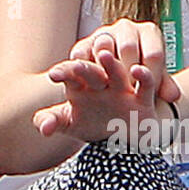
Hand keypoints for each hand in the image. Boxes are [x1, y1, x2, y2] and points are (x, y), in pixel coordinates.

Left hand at [33, 19, 180, 143]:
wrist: (120, 134)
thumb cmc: (90, 122)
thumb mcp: (69, 123)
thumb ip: (52, 121)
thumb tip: (43, 129)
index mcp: (79, 84)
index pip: (70, 74)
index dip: (64, 72)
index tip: (54, 75)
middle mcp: (100, 82)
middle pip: (92, 71)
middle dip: (85, 68)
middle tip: (77, 66)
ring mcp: (121, 87)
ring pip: (116, 71)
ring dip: (111, 64)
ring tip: (105, 55)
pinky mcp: (142, 97)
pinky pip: (145, 84)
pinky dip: (144, 76)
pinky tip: (138, 70)